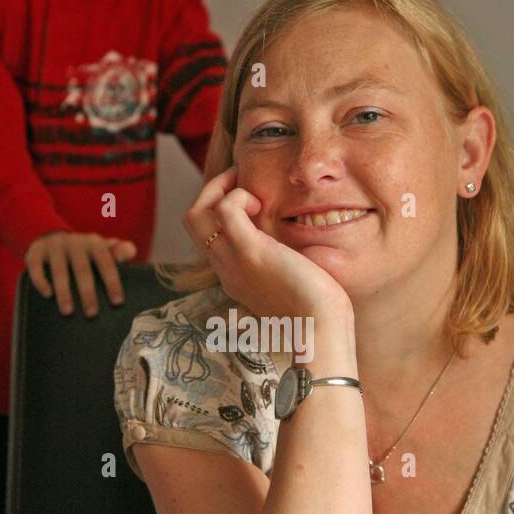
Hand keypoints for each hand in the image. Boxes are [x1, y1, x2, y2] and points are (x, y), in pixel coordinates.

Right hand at [25, 231, 136, 315]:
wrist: (51, 237)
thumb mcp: (102, 249)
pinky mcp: (36, 251)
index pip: (106, 262)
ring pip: (59, 270)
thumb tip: (129, 252)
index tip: (117, 302)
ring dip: (64, 292)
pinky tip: (47, 295)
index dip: (112, 282)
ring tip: (68, 312)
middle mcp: (74, 242)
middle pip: (82, 269)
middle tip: (92, 314)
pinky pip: (36, 267)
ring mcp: (54, 246)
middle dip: (87, 293)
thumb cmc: (85, 252)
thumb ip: (119, 251)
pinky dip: (41, 281)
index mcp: (94, 243)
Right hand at [184, 165, 352, 324]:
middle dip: (212, 190)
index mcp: (234, 277)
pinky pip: (224, 209)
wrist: (320, 331)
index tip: (248, 196)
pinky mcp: (250, 252)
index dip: (220, 208)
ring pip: (196, 214)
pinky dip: (237, 196)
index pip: (207, 235)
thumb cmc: (318, 312)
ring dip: (220, 189)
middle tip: (241, 181)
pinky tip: (261, 205)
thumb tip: (300, 250)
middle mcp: (226, 270)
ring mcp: (233, 262)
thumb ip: (286, 264)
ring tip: (249, 191)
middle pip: (192, 221)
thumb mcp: (293, 283)